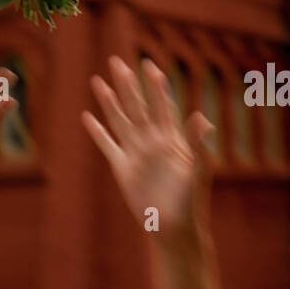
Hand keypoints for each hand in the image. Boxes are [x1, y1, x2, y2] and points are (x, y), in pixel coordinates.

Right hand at [84, 56, 212, 240]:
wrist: (174, 227)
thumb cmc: (191, 200)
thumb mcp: (198, 170)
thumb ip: (199, 144)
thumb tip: (202, 118)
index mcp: (170, 138)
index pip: (161, 105)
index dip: (155, 86)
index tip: (149, 65)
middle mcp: (151, 141)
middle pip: (136, 106)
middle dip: (127, 84)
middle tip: (116, 61)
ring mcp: (135, 153)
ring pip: (119, 120)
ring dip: (109, 101)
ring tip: (98, 81)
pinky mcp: (122, 168)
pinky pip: (107, 144)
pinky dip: (97, 131)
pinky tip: (87, 117)